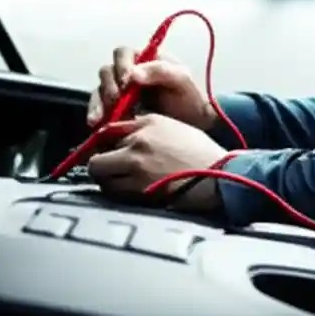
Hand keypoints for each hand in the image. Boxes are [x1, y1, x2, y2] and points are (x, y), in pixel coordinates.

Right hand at [88, 45, 216, 130]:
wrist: (194, 124)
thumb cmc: (190, 97)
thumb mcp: (181, 80)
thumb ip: (160, 71)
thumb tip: (133, 74)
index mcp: (144, 59)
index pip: (123, 53)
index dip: (121, 65)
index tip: (126, 82)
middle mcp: (129, 72)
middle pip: (107, 72)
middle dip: (109, 86)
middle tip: (115, 101)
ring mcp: (121, 92)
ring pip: (100, 90)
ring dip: (98, 102)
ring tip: (100, 118)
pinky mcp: (116, 110)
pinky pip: (100, 108)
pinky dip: (96, 115)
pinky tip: (96, 124)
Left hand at [88, 113, 227, 211]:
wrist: (217, 175)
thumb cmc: (201, 154)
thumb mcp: (174, 127)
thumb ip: (147, 129)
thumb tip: (124, 140)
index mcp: (148, 123)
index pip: (109, 130)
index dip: (103, 144)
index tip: (105, 152)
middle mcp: (138, 141)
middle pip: (97, 155)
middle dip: (100, 164)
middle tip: (110, 171)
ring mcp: (136, 165)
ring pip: (100, 174)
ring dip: (106, 180)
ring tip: (119, 183)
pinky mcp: (139, 188)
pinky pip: (113, 191)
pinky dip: (116, 192)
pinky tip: (129, 192)